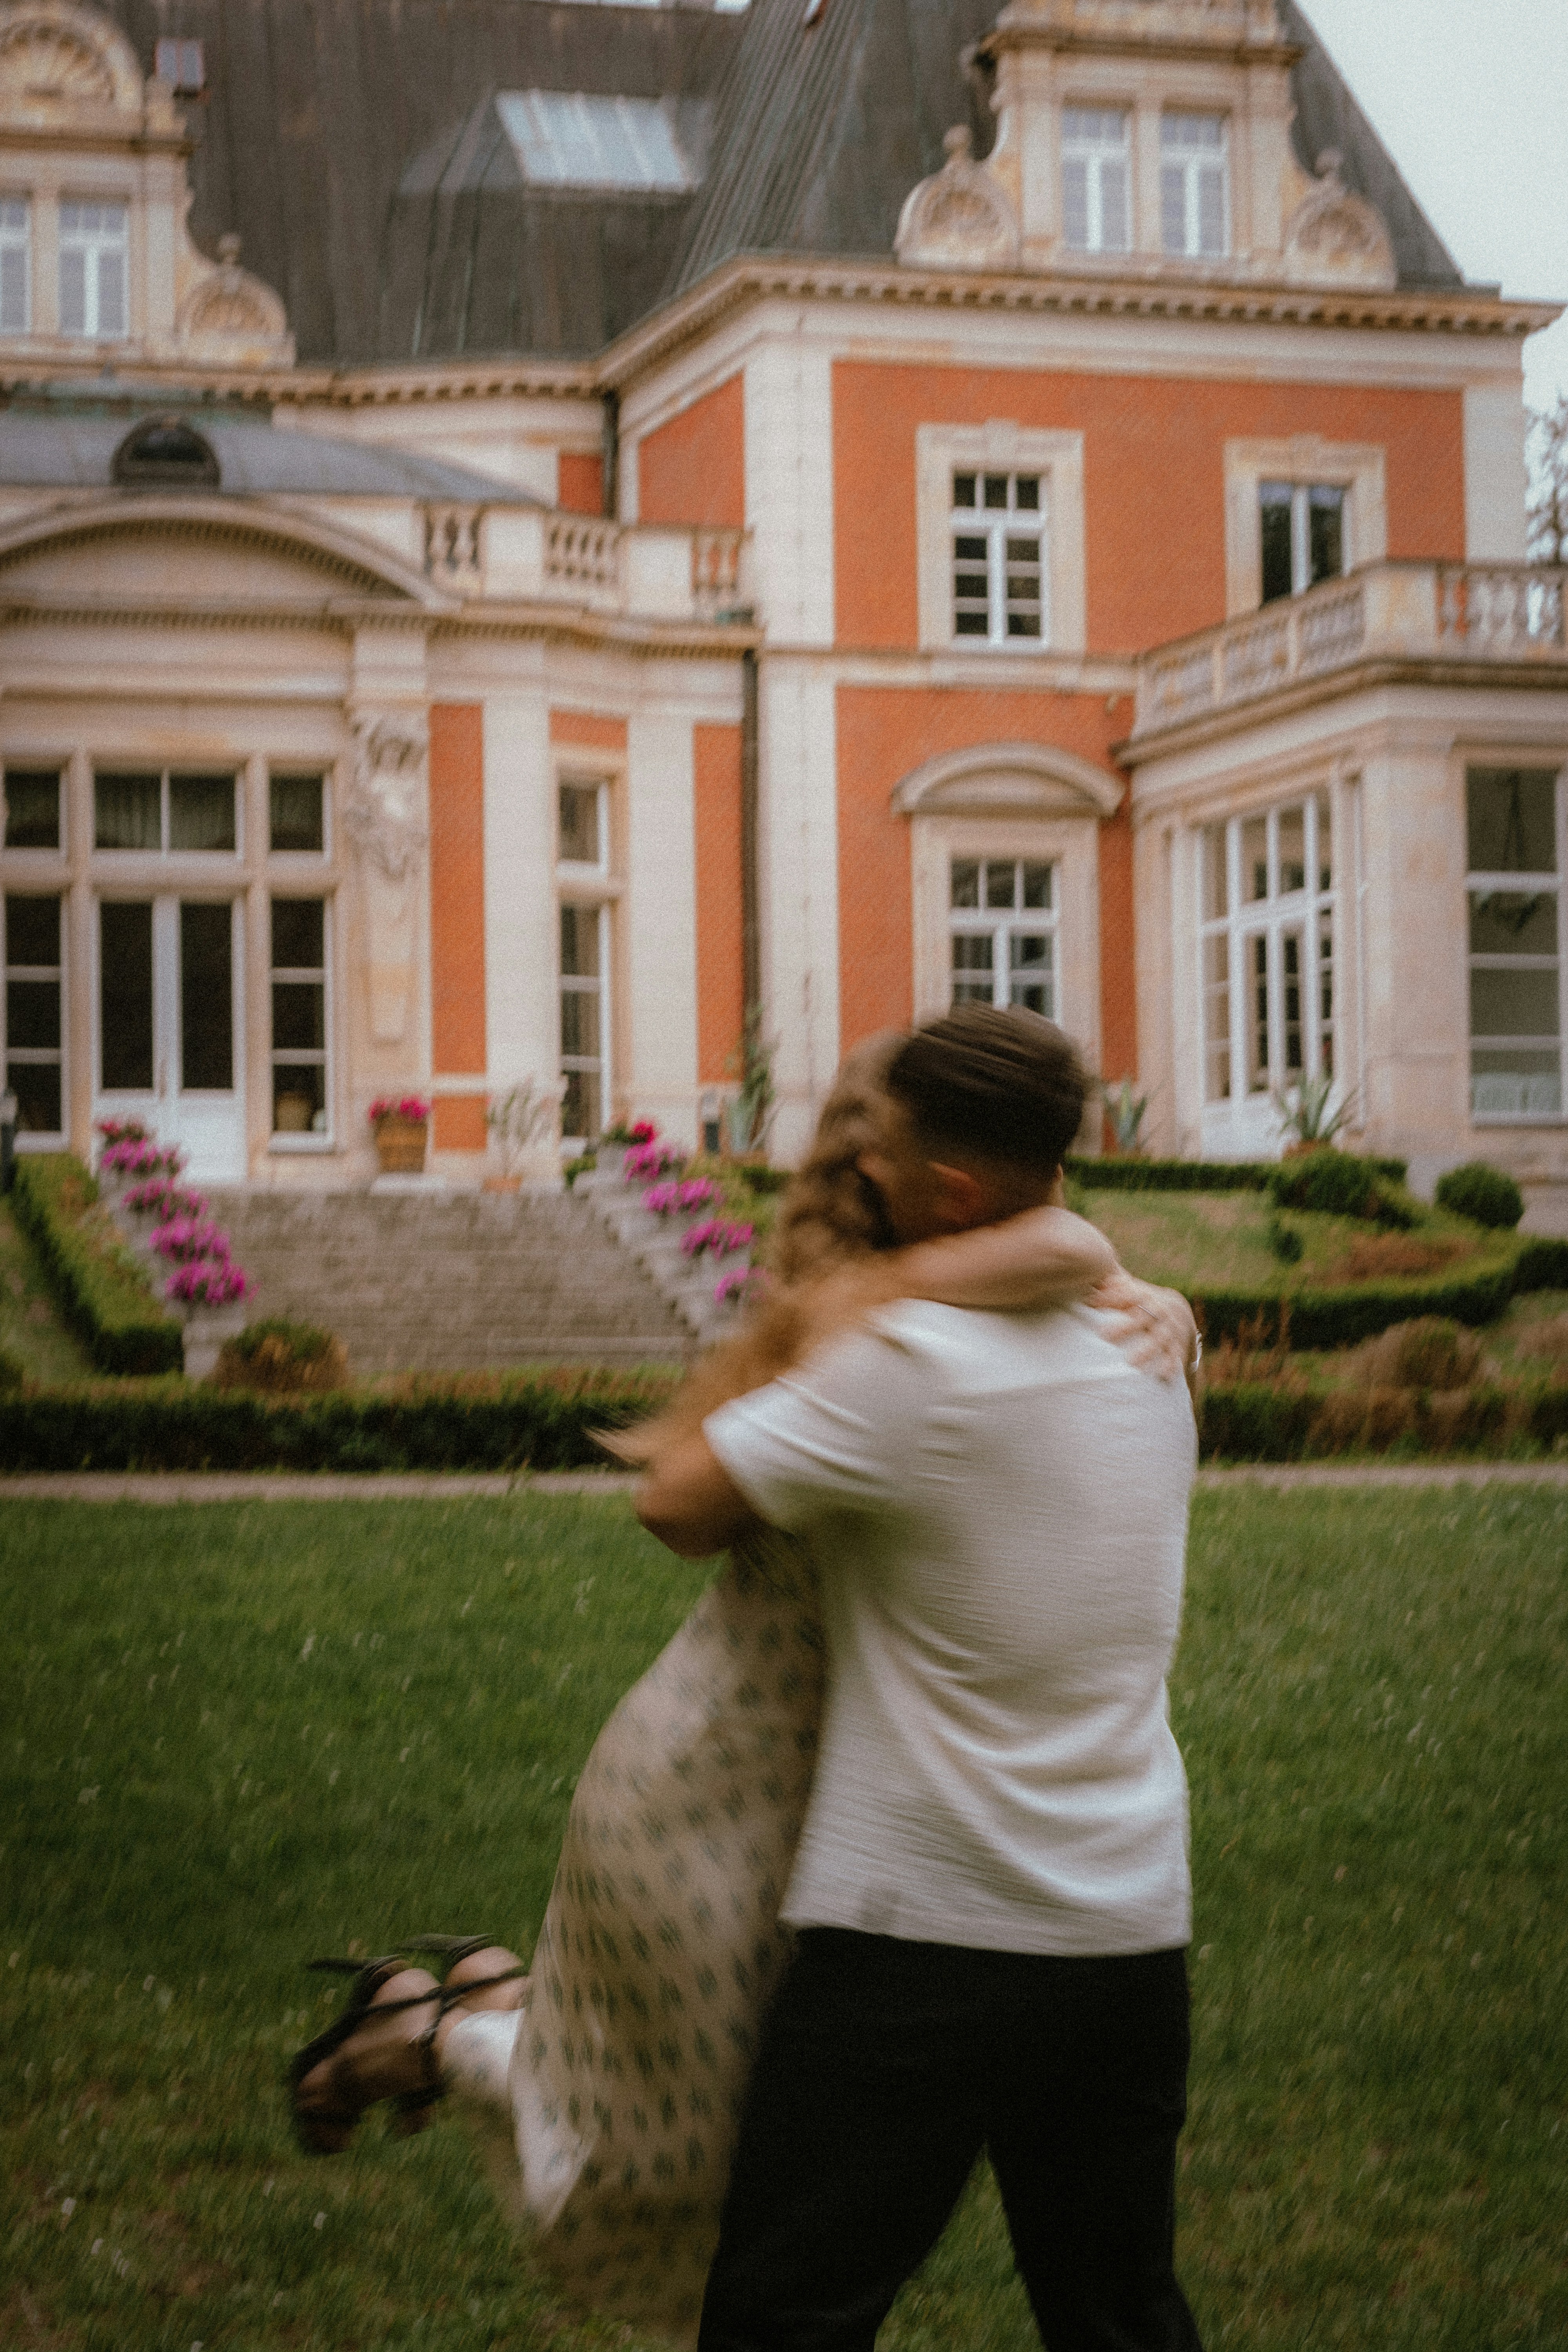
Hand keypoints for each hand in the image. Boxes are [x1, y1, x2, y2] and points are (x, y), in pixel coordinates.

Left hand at [1089, 1268, 1197, 1384]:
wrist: (1178, 1311)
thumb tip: (1092, 1288)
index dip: (1112, 1298)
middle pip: (1143, 1317)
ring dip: (1146, 1350)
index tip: (1092, 1303)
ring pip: (1159, 1339)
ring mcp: (1169, 1330)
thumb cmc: (1142, 1302)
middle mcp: (1159, 1312)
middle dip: (1125, 1327)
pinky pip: (1175, 1356)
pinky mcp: (1178, 1346)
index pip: (1129, 1294)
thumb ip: (1112, 1290)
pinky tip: (1163, 1375)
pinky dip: (1170, 1365)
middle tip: (1104, 1335)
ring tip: (1132, 1363)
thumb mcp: (1131, 1292)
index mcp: (1145, 1297)